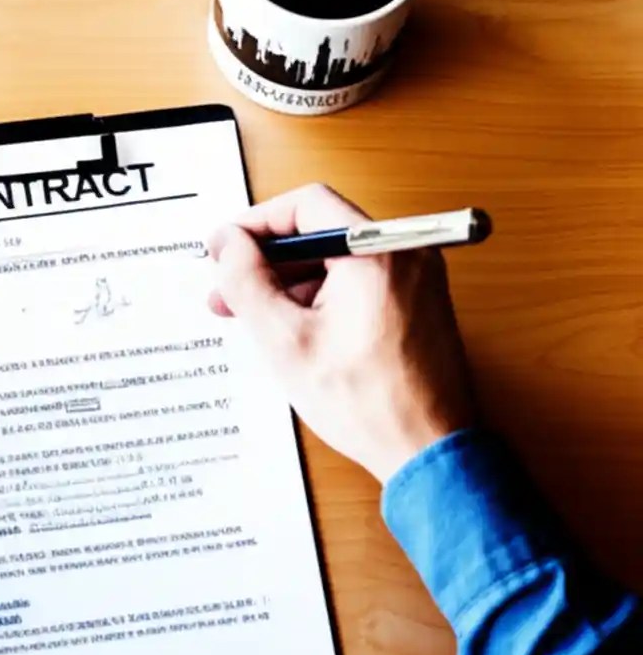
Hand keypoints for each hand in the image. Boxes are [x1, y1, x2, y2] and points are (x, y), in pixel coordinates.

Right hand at [208, 185, 477, 483]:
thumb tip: (227, 244)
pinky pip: (358, 283)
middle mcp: (405, 253)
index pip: (306, 205)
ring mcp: (416, 279)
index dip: (256, 224)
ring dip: (290, 282)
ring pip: (337, 260)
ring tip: (251, 316)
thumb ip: (247, 281)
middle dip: (267, 260)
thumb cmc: (367, 402)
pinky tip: (290, 328)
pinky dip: (320, 297)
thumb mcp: (284, 339)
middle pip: (321, 231)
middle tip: (229, 289)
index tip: (226, 250)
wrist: (428, 450)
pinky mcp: (416, 304)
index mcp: (376, 252)